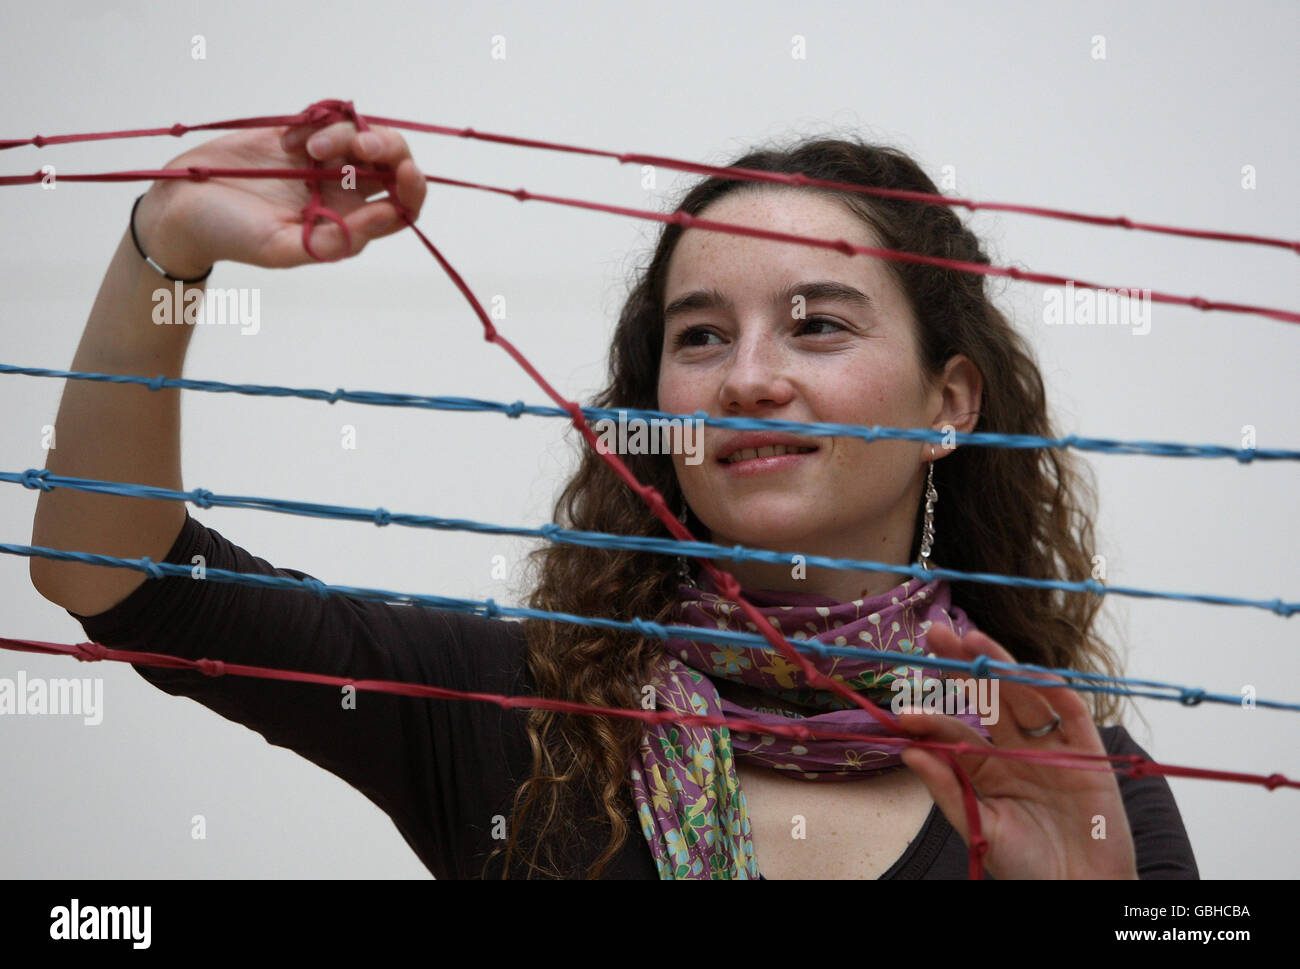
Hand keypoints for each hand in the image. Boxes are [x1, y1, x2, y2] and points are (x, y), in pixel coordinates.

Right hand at [133, 117, 427, 275]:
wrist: (181, 206)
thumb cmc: (230, 236)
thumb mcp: (281, 248)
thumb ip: (333, 241)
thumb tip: (381, 218)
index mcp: (346, 225)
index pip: (401, 208)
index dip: (412, 188)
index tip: (405, 170)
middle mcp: (342, 193)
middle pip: (392, 164)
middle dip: (389, 148)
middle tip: (362, 147)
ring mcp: (323, 162)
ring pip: (364, 136)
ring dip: (348, 133)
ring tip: (307, 145)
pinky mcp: (300, 135)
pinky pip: (332, 117)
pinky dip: (321, 120)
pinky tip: (288, 138)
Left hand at [895, 624, 1137, 878]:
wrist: (1079, 892)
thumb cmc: (1028, 866)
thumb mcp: (979, 827)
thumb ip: (947, 789)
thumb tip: (907, 751)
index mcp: (988, 765)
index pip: (956, 729)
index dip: (932, 717)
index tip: (904, 713)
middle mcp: (1018, 748)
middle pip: (990, 696)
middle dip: (963, 664)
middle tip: (935, 635)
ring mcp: (1053, 747)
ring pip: (1026, 694)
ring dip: (1002, 666)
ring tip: (972, 640)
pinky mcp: (1089, 754)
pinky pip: (1072, 714)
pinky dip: (1054, 691)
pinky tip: (1029, 672)